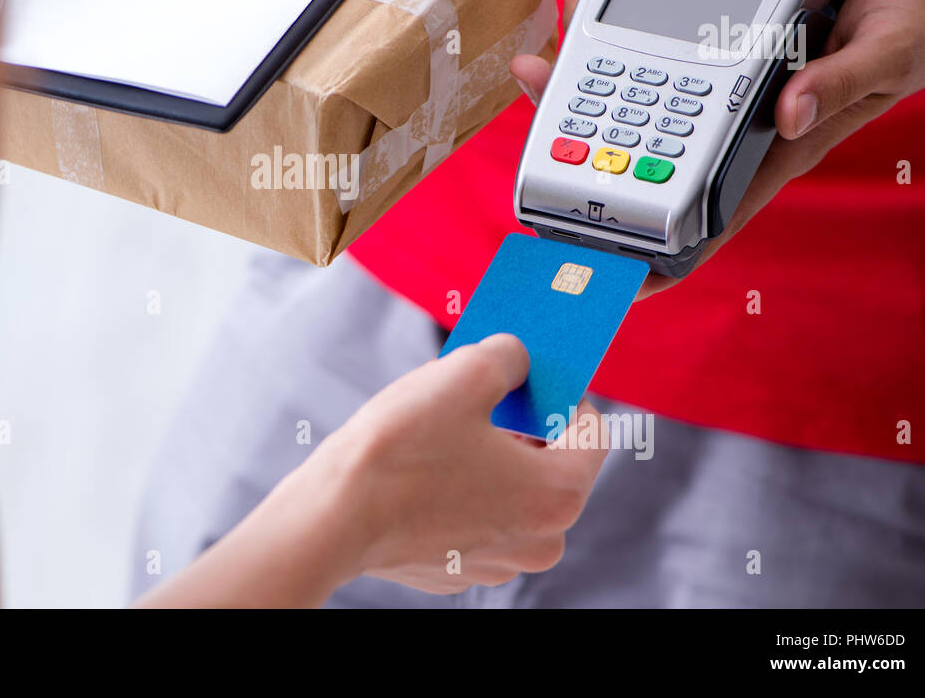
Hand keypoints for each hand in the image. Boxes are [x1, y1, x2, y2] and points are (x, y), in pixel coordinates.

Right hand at [137, 335, 607, 605]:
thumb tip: (516, 358)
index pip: (593, 432)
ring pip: (509, 491)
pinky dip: (457, 487)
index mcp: (558, 496)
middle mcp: (539, 541)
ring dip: (489, 456)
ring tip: (444, 425)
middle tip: (485, 392)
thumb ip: (509, 355)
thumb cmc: (398, 451)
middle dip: (523, 423)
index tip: (536, 373)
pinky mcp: (454, 568)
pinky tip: (422, 465)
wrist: (331, 518)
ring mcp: (496, 562)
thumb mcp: (465, 372)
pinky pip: (472, 515)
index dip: (565, 391)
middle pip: (551, 464)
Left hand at [512, 0, 924, 297]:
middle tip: (532, 99)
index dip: (652, 255)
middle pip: (637, 152)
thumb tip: (787, 112)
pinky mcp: (707, 61)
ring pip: (630, 102)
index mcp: (764, 151)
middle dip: (578, 142)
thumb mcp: (881, 58)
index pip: (698, 216)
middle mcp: (725, 131)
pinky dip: (614, 30)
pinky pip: (648, 55)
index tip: (602, 278)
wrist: (906, 5)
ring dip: (582, 77)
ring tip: (535, 59)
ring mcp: (711, 97)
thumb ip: (836, 85)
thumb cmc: (901, 39)